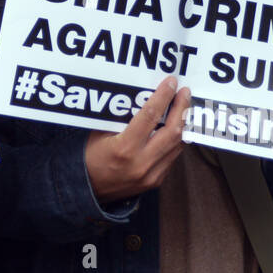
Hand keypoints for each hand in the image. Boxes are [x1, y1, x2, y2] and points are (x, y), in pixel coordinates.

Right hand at [84, 75, 190, 203]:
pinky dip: (175, 140)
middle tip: (184, 92)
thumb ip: (123, 118)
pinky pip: (172, 157)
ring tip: (183, 107)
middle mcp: (141, 163)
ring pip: (178, 145)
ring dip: (182, 124)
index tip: (171, 83)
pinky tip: (175, 128)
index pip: (151, 116)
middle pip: (172, 131)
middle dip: (181, 108)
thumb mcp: (101, 132)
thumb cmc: (91, 157)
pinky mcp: (156, 181)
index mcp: (125, 148)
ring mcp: (151, 175)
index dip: (163, 96)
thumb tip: (143, 98)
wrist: (88, 190)